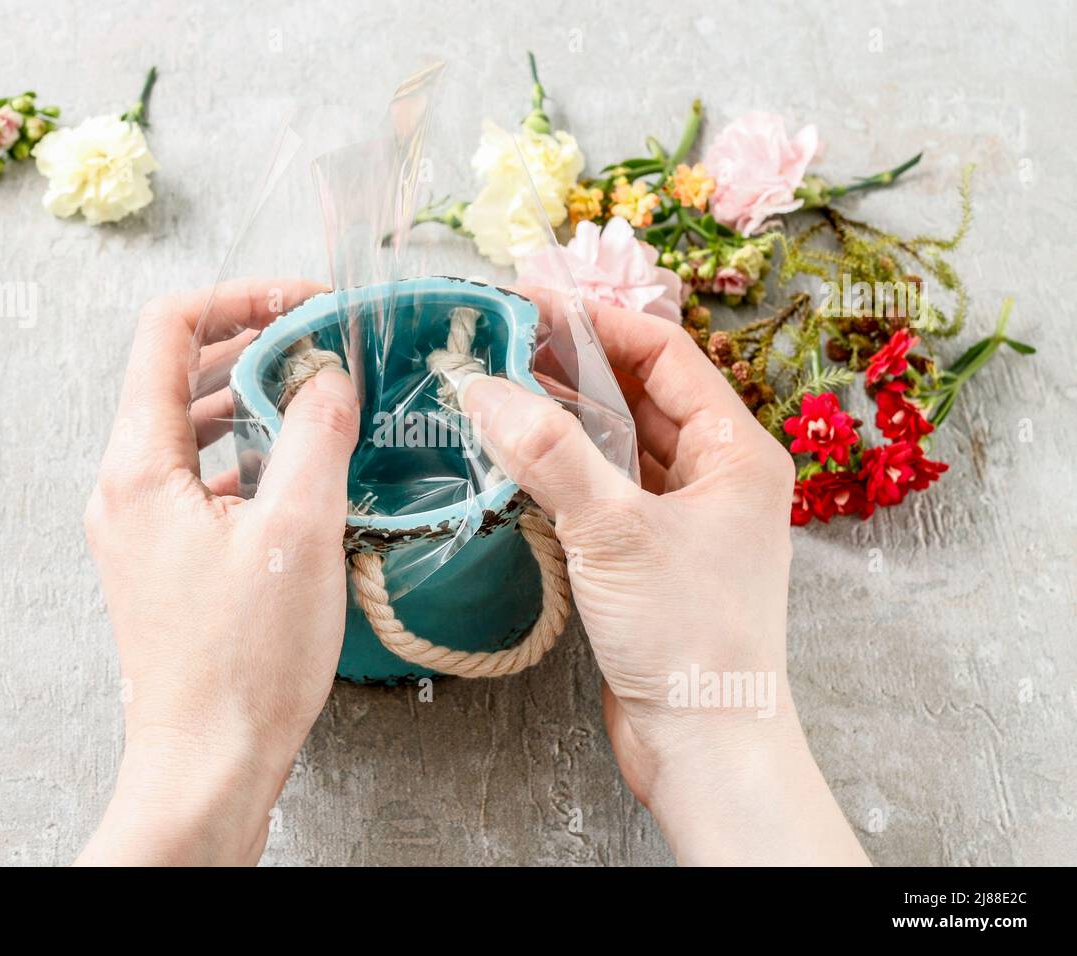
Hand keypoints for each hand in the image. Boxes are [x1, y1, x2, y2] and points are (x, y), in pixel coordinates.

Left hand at [77, 280, 357, 865]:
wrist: (208, 763)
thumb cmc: (244, 662)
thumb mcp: (298, 530)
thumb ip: (316, 433)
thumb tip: (329, 374)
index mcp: (139, 466)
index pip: (166, 331)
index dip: (238, 299)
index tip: (303, 303)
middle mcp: (126, 488)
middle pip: (177, 374)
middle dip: (252, 344)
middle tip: (322, 342)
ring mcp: (141, 527)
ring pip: (192, 427)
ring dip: (252, 398)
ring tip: (316, 393)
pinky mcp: (167, 560)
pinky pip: (202, 478)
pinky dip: (248, 453)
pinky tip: (298, 465)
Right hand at [460, 300, 867, 864]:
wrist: (705, 744)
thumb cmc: (687, 638)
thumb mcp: (617, 534)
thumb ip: (551, 456)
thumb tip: (486, 389)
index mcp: (736, 451)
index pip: (665, 354)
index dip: (597, 320)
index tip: (530, 300)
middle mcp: (715, 474)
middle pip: (637, 393)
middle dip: (571, 364)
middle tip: (499, 342)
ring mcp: (682, 515)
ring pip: (616, 442)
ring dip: (561, 415)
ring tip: (494, 388)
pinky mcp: (649, 553)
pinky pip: (603, 488)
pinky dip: (561, 467)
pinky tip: (513, 455)